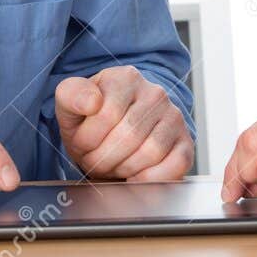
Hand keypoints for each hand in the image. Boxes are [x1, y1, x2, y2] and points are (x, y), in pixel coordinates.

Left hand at [54, 65, 193, 179]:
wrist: (116, 129)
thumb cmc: (92, 120)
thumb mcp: (71, 104)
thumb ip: (71, 96)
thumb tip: (91, 102)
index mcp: (126, 78)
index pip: (106, 115)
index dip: (87, 139)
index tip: (82, 142)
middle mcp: (155, 93)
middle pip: (127, 136)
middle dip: (103, 158)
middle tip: (95, 159)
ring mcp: (174, 117)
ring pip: (150, 152)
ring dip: (124, 168)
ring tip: (113, 164)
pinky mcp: (185, 143)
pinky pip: (175, 166)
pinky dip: (152, 179)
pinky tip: (135, 176)